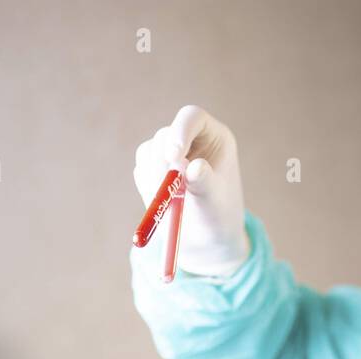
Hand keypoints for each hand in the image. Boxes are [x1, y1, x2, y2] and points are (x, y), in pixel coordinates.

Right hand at [133, 105, 250, 277]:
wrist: (207, 238)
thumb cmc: (219, 217)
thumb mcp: (215, 202)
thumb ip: (205, 183)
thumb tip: (194, 167)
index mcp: (214, 136)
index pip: (192, 117)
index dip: (179, 131)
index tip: (173, 156)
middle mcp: (191, 139)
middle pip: (165, 134)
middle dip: (161, 161)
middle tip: (163, 187)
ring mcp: (170, 153)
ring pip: (148, 152)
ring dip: (153, 177)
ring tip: (171, 203)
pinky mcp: (153, 169)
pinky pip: (141, 170)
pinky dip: (147, 187)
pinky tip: (164, 204)